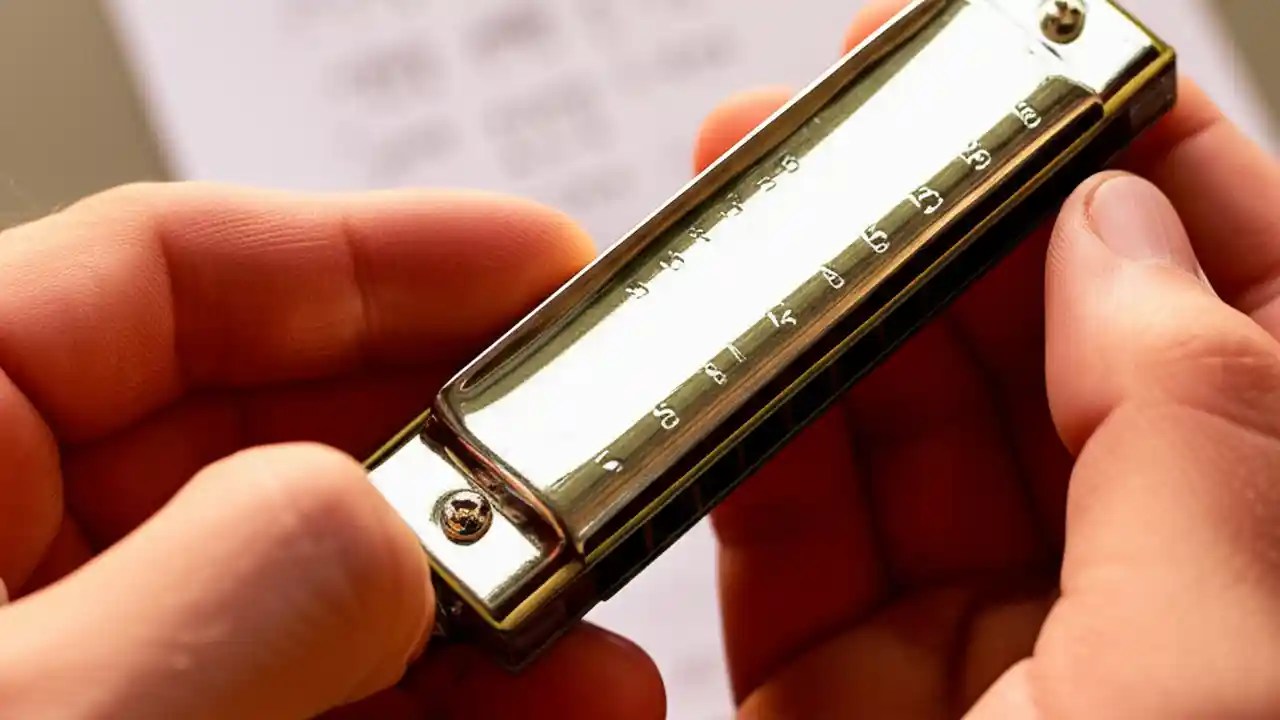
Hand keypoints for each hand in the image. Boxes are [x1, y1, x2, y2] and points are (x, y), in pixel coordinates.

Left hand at [0, 185, 663, 717]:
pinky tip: (525, 715)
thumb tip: (407, 538)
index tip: (537, 263)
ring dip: (471, 603)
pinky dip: (423, 704)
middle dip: (454, 454)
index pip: (158, 271)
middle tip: (592, 464)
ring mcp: (78, 652)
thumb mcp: (58, 716)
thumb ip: (241, 583)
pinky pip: (298, 693)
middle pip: (265, 429)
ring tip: (592, 638)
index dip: (370, 253)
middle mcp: (6, 541)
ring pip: (305, 579)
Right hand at [703, 2, 1279, 717]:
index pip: (1247, 322)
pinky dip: (748, 431)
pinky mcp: (832, 690)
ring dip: (835, 303)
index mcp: (1272, 573)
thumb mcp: (1223, 659)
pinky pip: (787, 532)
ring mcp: (981, 645)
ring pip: (906, 429)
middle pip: (1055, 357)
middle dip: (964, 220)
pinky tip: (724, 345)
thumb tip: (1116, 227)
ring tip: (773, 188)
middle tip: (887, 109)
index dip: (1166, 178)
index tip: (1071, 62)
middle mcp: (1135, 599)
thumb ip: (1189, 422)